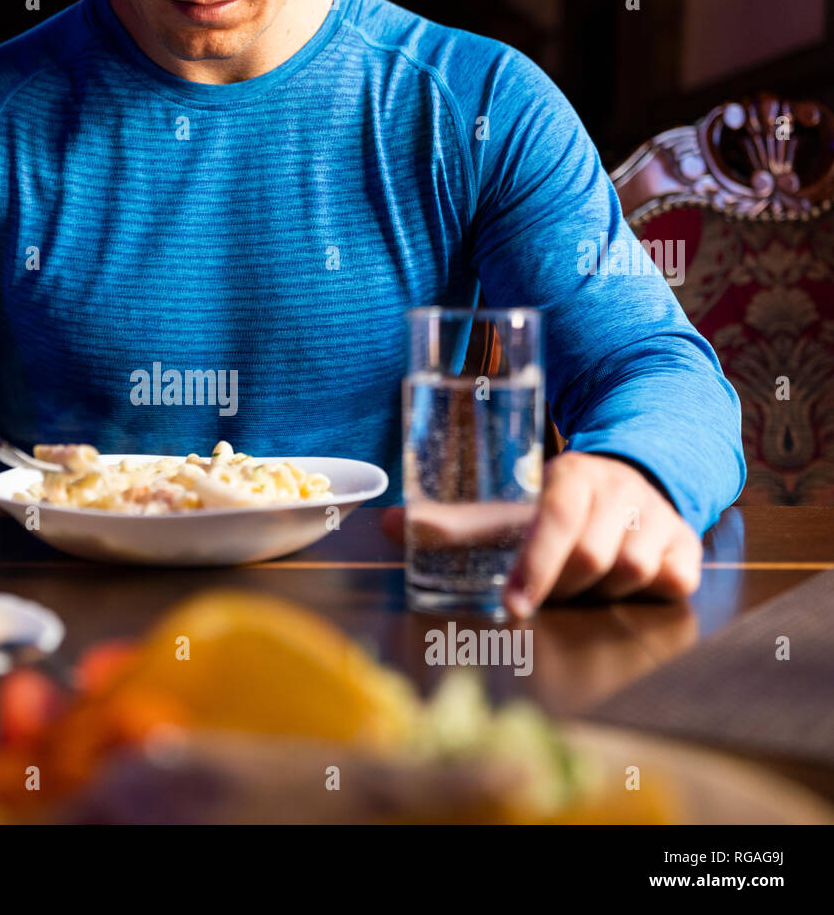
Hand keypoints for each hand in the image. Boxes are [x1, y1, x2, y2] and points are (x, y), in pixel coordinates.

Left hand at [382, 451, 701, 617]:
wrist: (637, 471)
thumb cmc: (560, 501)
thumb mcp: (514, 504)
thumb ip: (458, 522)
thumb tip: (387, 525)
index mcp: (572, 474)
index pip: (555, 521)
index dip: (534, 566)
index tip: (513, 606)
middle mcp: (621, 490)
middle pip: (592, 558)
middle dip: (559, 587)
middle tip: (540, 595)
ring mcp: (660, 516)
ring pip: (631, 573)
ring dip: (599, 592)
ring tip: (580, 584)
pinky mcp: (689, 544)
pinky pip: (672, 583)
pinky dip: (645, 594)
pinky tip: (625, 586)